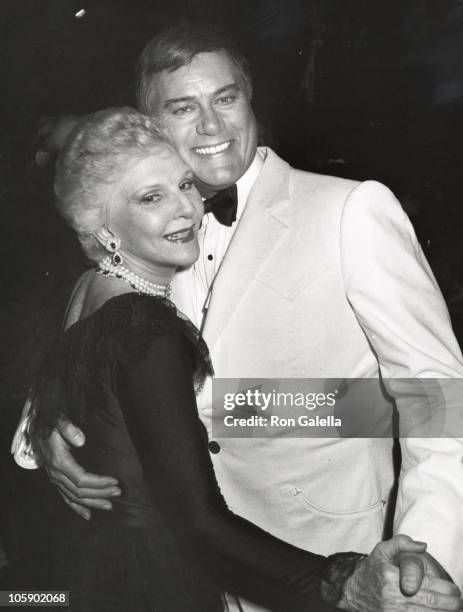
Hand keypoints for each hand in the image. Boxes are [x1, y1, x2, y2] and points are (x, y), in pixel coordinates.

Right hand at [37, 417, 120, 519]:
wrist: (36, 429)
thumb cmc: (52, 426)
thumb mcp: (59, 422)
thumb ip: (69, 428)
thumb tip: (81, 440)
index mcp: (60, 462)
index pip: (81, 479)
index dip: (99, 483)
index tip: (114, 481)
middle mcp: (56, 475)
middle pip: (80, 491)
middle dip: (100, 493)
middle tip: (117, 492)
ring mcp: (55, 479)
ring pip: (74, 497)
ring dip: (92, 503)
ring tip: (109, 505)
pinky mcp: (56, 481)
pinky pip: (65, 498)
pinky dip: (77, 508)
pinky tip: (88, 515)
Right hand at [340, 535, 461, 610]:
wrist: (353, 591)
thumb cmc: (371, 570)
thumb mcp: (381, 550)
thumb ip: (401, 542)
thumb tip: (423, 545)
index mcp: (391, 577)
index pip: (425, 585)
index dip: (444, 589)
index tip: (455, 589)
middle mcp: (392, 596)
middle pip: (429, 602)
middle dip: (449, 603)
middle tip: (459, 601)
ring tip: (454, 610)